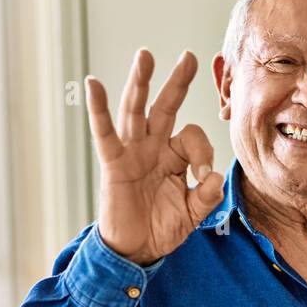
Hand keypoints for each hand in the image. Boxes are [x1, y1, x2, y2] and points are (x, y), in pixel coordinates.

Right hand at [85, 48, 223, 265]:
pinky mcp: (113, 164)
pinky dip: (98, 109)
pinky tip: (93, 84)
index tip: (204, 175)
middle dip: (177, 82)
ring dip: (140, 82)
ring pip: (136, 110)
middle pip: (164, 107)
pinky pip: (104, 133)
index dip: (202, 152)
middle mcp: (153, 147)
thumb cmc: (162, 228)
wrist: (137, 250)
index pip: (193, 136)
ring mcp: (132, 152)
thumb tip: (214, 176)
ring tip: (145, 56)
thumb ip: (207, 196)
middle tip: (189, 57)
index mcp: (174, 156)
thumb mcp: (193, 213)